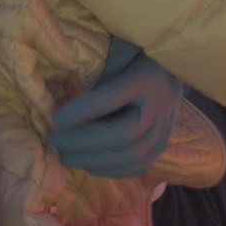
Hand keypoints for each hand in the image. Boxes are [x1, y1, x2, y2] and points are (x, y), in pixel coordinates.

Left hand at [44, 39, 187, 177]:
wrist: (172, 71)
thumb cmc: (136, 59)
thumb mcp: (118, 55)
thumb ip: (97, 76)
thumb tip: (62, 99)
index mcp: (146, 79)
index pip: (112, 98)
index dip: (82, 111)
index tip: (55, 118)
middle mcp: (158, 108)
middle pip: (121, 134)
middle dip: (82, 141)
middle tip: (53, 140)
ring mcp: (162, 132)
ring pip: (129, 156)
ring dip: (92, 160)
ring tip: (65, 155)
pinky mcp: (160, 148)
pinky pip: (136, 167)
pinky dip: (109, 170)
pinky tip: (88, 164)